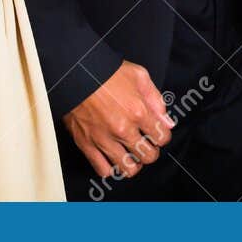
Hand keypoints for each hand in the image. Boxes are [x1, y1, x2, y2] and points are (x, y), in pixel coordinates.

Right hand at [62, 61, 172, 179]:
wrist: (74, 73)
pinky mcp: (86, 145)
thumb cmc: (105, 71)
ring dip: (134, 164)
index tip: (157, 134)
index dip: (162, 136)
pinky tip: (112, 159)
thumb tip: (167, 121)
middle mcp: (123, 129)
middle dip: (151, 152)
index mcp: (138, 111)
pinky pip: (103, 170)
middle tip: (146, 145)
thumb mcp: (139, 75)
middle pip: (148, 156)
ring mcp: (104, 139)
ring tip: (131, 155)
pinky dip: (110, 169)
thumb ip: (156, 100)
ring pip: (128, 169)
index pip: (162, 137)